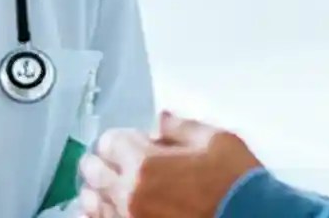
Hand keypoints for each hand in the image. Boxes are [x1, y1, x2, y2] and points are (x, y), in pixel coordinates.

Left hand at [78, 111, 261, 217]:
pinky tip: (110, 209)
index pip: (108, 142)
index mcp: (144, 162)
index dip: (121, 139)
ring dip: (99, 189)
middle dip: (105, 162)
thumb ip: (180, 126)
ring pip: (91, 200)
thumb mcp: (216, 141)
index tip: (132, 143)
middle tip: (120, 163)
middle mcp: (129, 192)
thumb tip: (160, 121)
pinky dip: (101, 213)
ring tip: (114, 188)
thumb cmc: (237, 185)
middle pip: (93, 170)